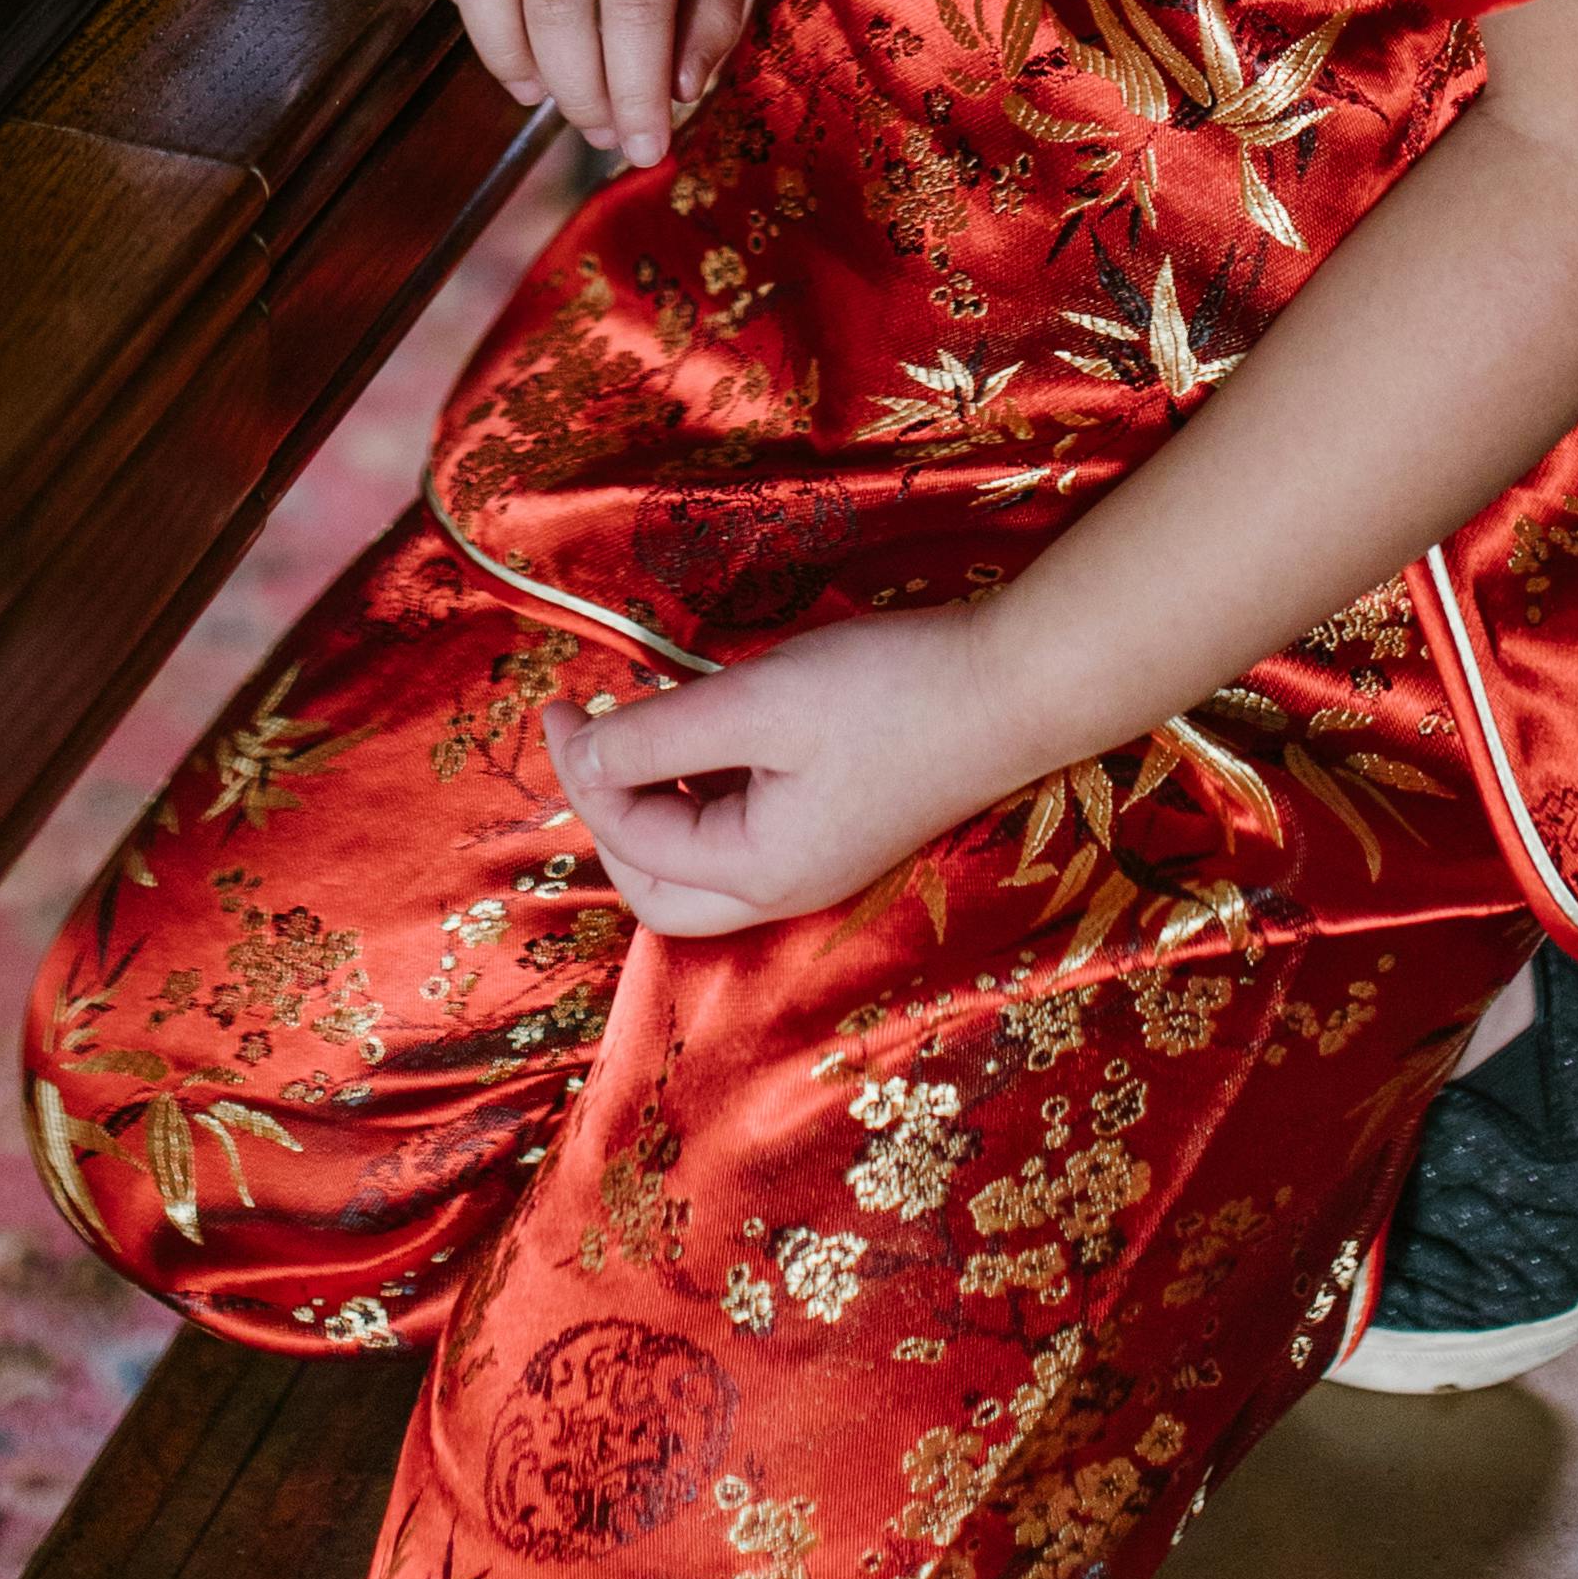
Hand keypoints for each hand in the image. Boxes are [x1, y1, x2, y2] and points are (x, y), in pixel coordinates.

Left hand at [549, 614, 1029, 936]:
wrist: (1016, 687)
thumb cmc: (888, 693)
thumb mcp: (758, 702)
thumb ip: (661, 736)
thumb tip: (583, 757)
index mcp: (758, 871)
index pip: (633, 841)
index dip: (584, 772)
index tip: (562, 704)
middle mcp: (784, 888)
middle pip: (658, 891)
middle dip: (608, 819)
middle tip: (592, 739)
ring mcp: (816, 864)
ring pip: (699, 867)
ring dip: (655, 805)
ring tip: (644, 724)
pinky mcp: (839, 831)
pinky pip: (741, 835)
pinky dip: (703, 792)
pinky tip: (707, 729)